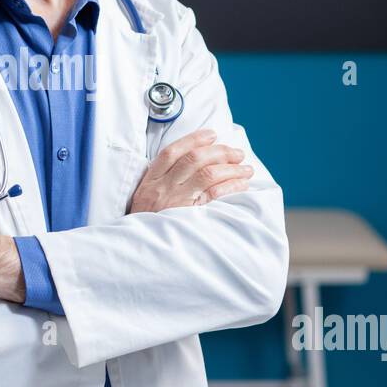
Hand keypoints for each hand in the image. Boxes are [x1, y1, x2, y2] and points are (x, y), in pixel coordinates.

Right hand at [128, 128, 252, 213]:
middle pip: (194, 159)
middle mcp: (162, 188)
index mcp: (151, 181)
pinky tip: (241, 185)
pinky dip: (230, 186)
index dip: (193, 139)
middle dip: (220, 152)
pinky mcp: (189, 216)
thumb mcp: (145, 198)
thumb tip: (194, 163)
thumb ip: (163, 181)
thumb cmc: (147, 223)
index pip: (171, 152)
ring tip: (246, 169)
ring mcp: (175, 201)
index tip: (212, 135)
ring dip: (231, 169)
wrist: (140, 251)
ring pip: (207, 174)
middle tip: (237, 153)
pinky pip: (214, 195)